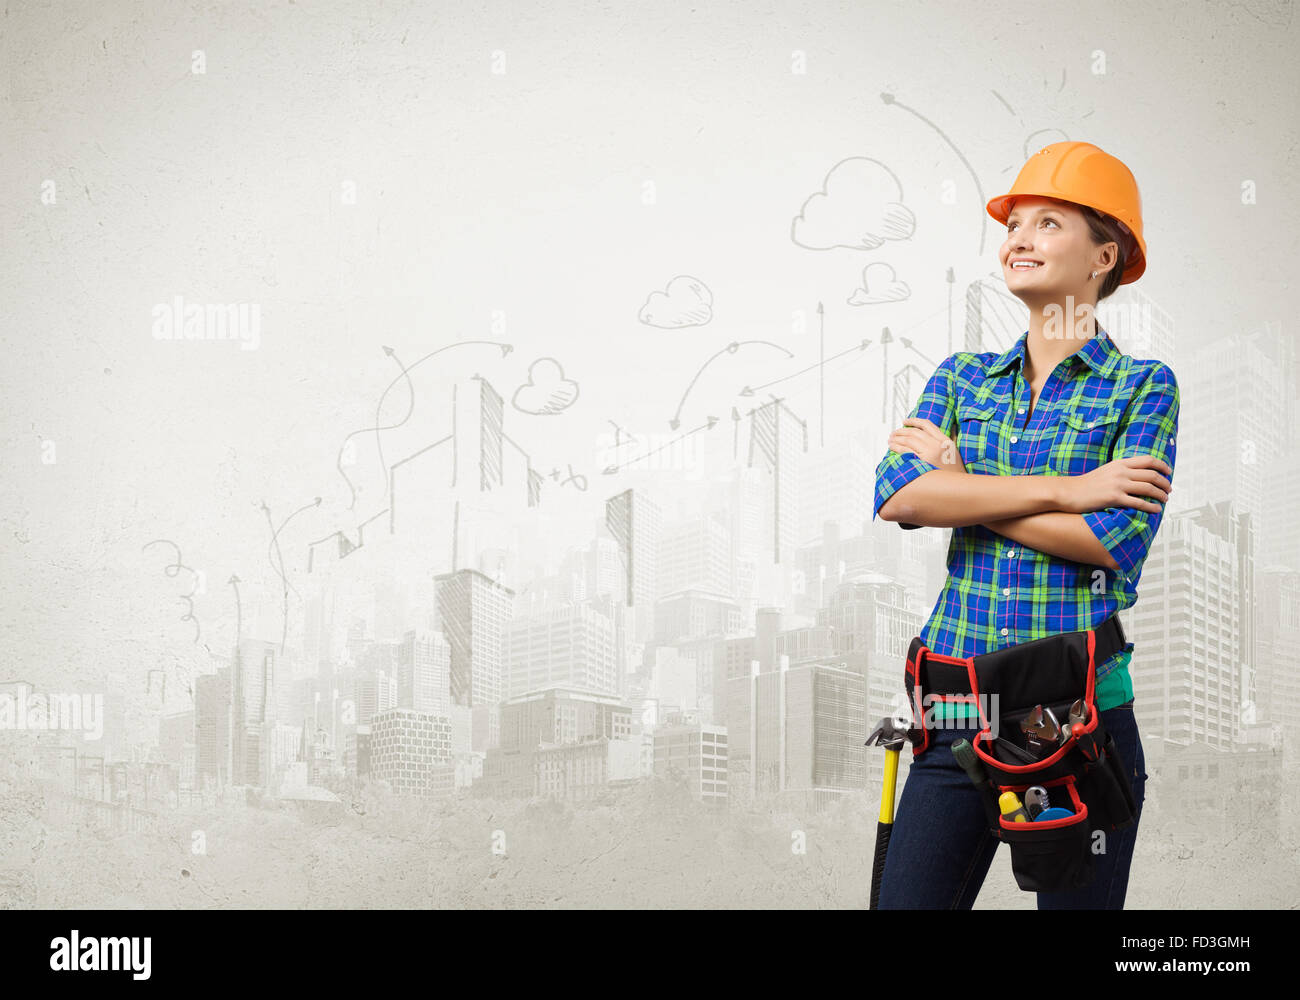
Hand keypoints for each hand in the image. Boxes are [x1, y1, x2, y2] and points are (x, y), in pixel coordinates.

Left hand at [888, 417, 966, 472]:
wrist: (957, 486)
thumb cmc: (954, 472)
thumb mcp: (953, 452)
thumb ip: (943, 442)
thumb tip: (931, 436)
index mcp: (945, 440)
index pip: (927, 424)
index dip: (914, 421)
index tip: (905, 421)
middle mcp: (937, 444)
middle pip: (915, 432)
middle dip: (901, 431)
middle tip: (894, 433)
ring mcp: (930, 452)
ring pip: (909, 439)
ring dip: (897, 438)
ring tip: (890, 440)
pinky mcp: (923, 461)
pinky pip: (906, 451)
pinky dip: (897, 447)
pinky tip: (893, 447)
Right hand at [1058, 455, 1172, 514]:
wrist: (1068, 492)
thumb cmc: (1085, 484)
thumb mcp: (1105, 471)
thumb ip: (1121, 471)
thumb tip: (1137, 476)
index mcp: (1119, 464)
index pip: (1148, 460)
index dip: (1162, 466)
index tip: (1168, 472)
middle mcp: (1120, 472)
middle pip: (1152, 475)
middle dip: (1164, 483)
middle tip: (1169, 489)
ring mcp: (1118, 485)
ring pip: (1148, 488)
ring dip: (1161, 495)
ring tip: (1165, 499)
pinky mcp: (1114, 498)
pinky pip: (1139, 502)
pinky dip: (1151, 506)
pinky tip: (1156, 509)